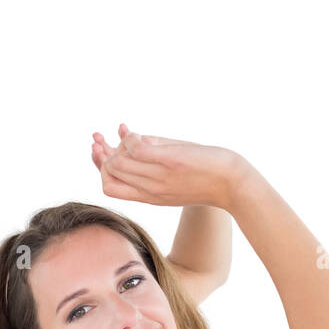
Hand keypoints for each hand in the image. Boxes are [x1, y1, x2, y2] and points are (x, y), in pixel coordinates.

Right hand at [91, 123, 241, 209]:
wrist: (232, 185)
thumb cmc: (207, 179)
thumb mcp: (175, 177)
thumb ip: (155, 160)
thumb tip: (136, 140)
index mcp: (150, 197)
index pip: (111, 188)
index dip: (100, 170)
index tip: (100, 154)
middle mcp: (150, 189)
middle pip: (111, 174)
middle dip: (100, 156)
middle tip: (97, 140)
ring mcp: (157, 176)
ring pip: (119, 162)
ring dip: (112, 145)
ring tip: (111, 134)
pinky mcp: (167, 161)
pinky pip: (136, 149)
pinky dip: (130, 138)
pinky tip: (133, 132)